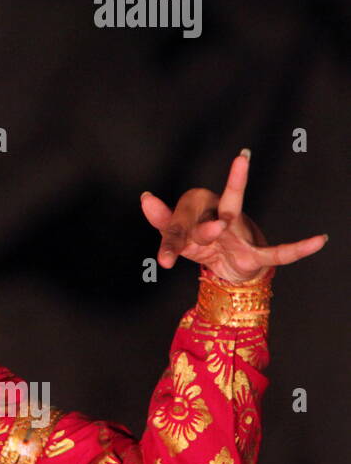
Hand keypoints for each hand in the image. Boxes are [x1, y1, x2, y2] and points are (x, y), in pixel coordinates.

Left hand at [140, 149, 327, 282]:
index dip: (170, 243)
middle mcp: (219, 215)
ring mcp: (239, 232)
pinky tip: (318, 241)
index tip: (164, 262)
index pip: (178, 222)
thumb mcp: (179, 239)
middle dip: (194, 225)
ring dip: (221, 223)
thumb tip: (146, 198)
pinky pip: (279, 252)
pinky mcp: (256, 251)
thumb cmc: (200, 242)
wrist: (228, 265)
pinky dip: (298, 248)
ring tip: (218, 226)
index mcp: (198, 210)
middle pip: (203, 214)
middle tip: (187, 238)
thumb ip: (164, 223)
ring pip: (231, 220)